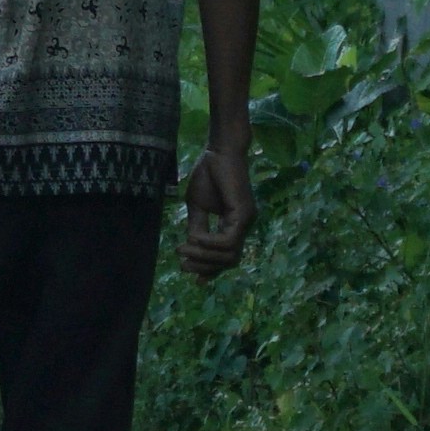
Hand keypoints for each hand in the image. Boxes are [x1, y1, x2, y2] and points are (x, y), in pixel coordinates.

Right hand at [176, 131, 252, 280]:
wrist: (218, 150)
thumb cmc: (208, 173)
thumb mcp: (197, 206)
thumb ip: (197, 227)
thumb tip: (191, 248)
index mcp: (234, 225)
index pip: (226, 256)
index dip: (211, 270)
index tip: (194, 280)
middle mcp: (244, 226)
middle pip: (229, 261)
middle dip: (205, 267)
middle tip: (183, 264)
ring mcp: (246, 221)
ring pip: (229, 255)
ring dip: (204, 256)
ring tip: (183, 249)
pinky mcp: (244, 214)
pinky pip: (228, 240)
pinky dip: (210, 244)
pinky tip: (195, 238)